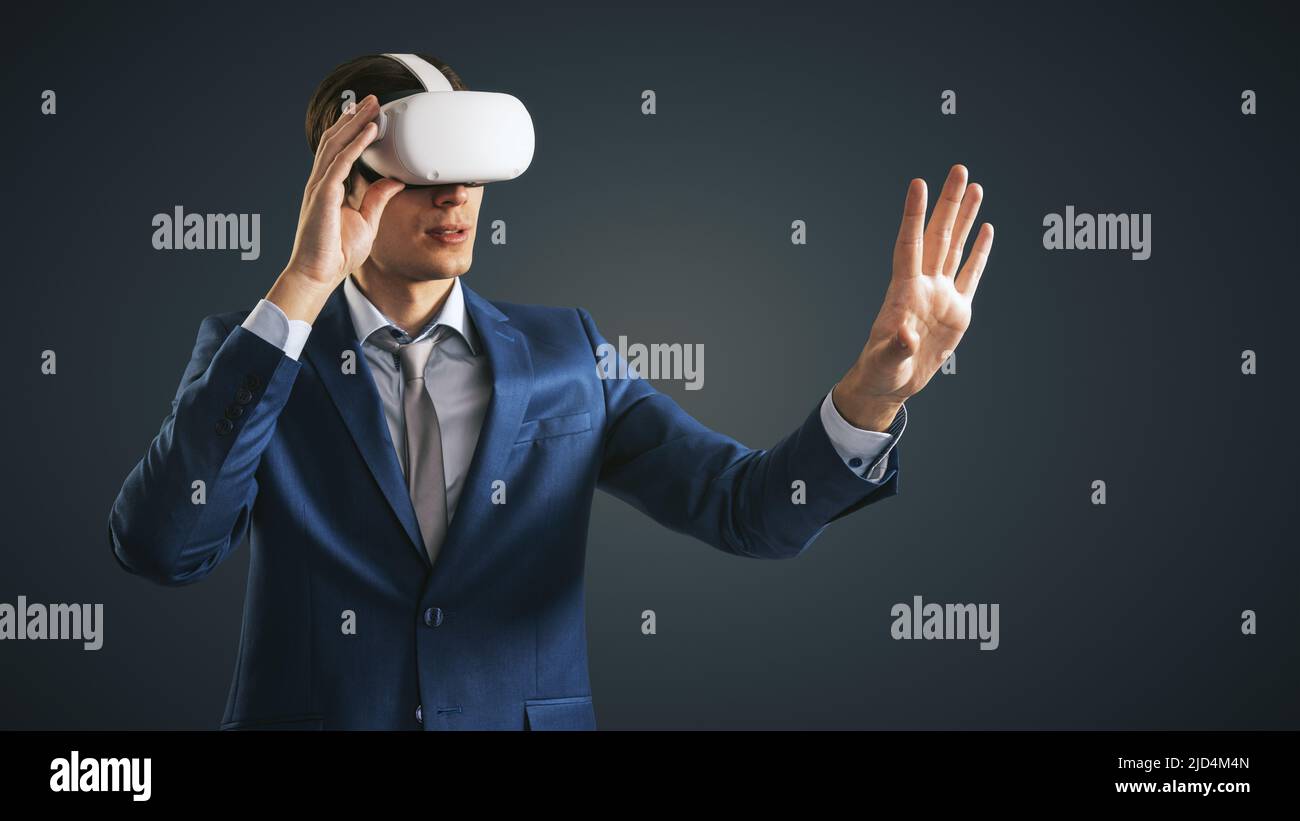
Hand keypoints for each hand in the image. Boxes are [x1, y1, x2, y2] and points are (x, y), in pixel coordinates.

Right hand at [266, 94, 406, 322]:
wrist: (318, 275)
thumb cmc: (336, 253)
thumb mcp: (366, 221)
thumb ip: (377, 198)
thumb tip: (393, 181)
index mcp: (329, 187)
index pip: (340, 150)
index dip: (353, 129)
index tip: (370, 114)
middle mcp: (322, 182)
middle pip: (337, 140)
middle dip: (355, 117)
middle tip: (373, 99)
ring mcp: (320, 187)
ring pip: (337, 145)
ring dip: (356, 123)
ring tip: (373, 106)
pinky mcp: (323, 196)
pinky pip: (341, 163)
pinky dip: (356, 145)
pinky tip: (369, 131)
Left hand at [832, 164, 993, 430]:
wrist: (890, 383)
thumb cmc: (880, 370)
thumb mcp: (886, 361)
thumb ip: (897, 347)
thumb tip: (906, 335)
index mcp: (903, 292)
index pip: (910, 244)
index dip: (914, 215)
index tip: (918, 183)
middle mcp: (923, 285)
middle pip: (939, 236)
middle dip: (949, 203)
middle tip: (959, 170)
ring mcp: (941, 295)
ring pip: (955, 248)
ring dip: (964, 218)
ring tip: (975, 187)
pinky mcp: (956, 311)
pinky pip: (970, 275)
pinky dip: (979, 252)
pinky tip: (985, 228)